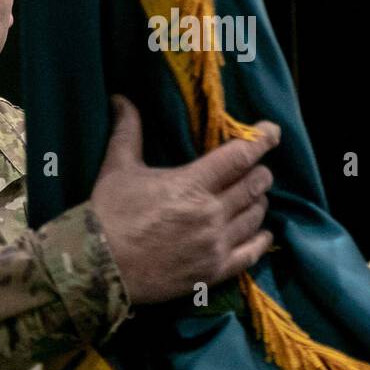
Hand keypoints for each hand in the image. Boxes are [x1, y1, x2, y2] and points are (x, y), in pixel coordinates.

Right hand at [90, 96, 279, 304]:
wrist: (97, 268)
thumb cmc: (108, 214)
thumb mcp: (117, 167)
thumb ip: (128, 131)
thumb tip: (120, 98)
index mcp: (191, 183)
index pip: (240, 156)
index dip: (261, 140)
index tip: (272, 132)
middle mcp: (210, 213)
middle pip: (254, 185)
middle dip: (260, 172)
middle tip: (257, 167)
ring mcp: (214, 245)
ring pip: (255, 216)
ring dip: (258, 201)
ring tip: (254, 196)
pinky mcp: (213, 271)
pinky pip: (251, 254)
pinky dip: (260, 239)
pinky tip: (262, 232)